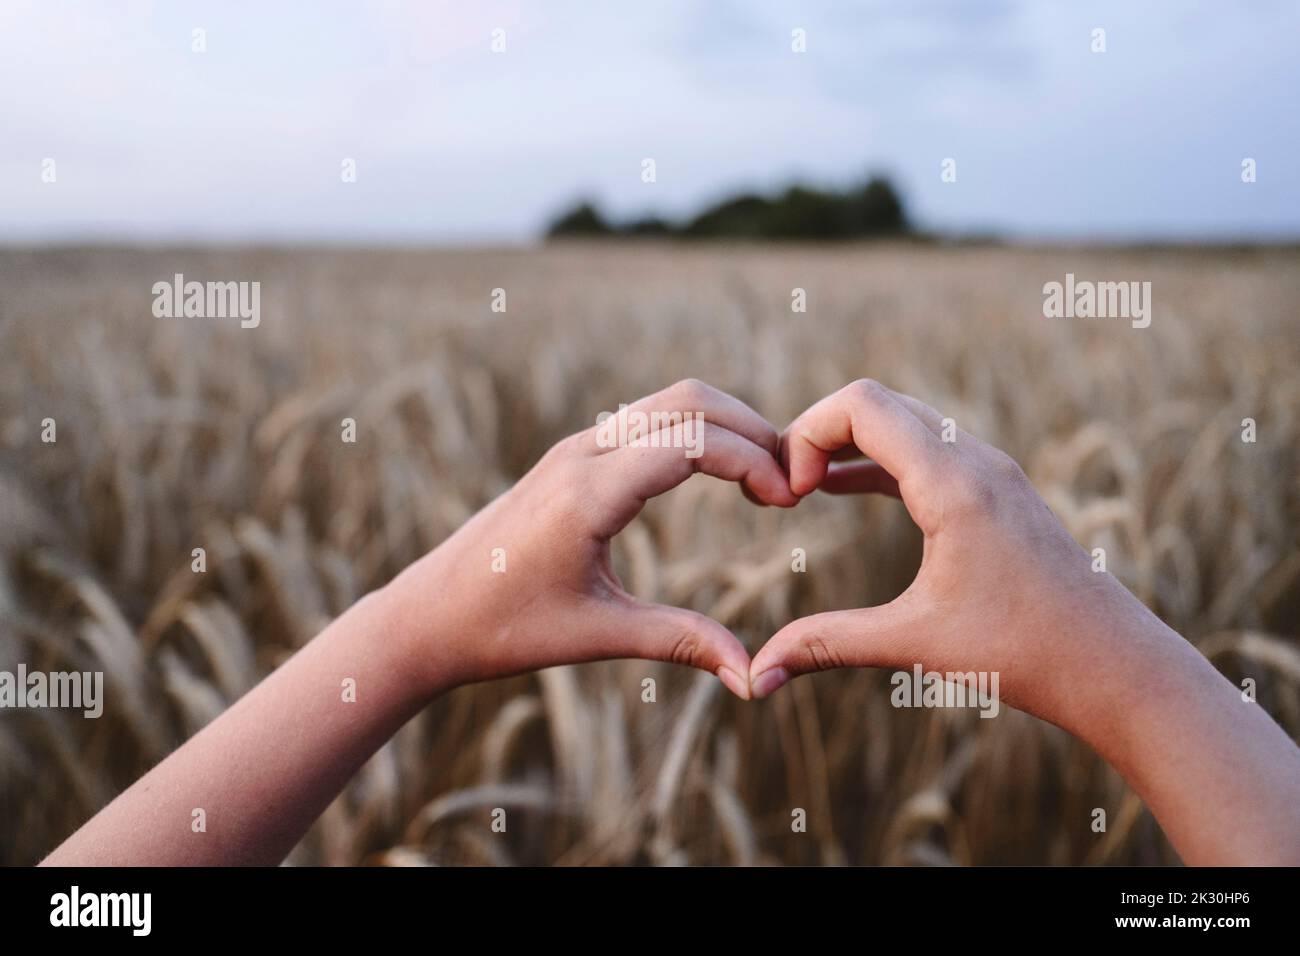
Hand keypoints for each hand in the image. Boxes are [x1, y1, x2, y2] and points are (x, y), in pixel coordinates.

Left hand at [386, 379, 796, 698]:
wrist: (428, 615)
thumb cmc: (505, 628)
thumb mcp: (599, 634)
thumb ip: (681, 643)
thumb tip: (752, 678)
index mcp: (589, 491)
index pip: (694, 440)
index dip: (753, 460)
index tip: (788, 500)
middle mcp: (581, 453)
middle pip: (689, 400)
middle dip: (752, 428)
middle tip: (791, 481)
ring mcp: (573, 449)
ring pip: (668, 402)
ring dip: (724, 425)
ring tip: (765, 476)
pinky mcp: (570, 457)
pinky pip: (645, 420)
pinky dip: (694, 431)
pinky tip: (717, 473)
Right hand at [748, 379, 1172, 734]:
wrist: (1115, 665)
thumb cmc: (1024, 654)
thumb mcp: (915, 643)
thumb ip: (827, 645)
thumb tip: (755, 677)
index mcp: (953, 482)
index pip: (861, 404)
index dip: (807, 434)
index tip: (790, 496)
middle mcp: (975, 459)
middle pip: (876, 401)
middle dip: (817, 433)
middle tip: (783, 488)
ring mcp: (990, 469)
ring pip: (902, 420)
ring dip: (847, 443)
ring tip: (802, 487)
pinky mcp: (996, 489)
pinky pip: (923, 448)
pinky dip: (875, 459)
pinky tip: (840, 489)